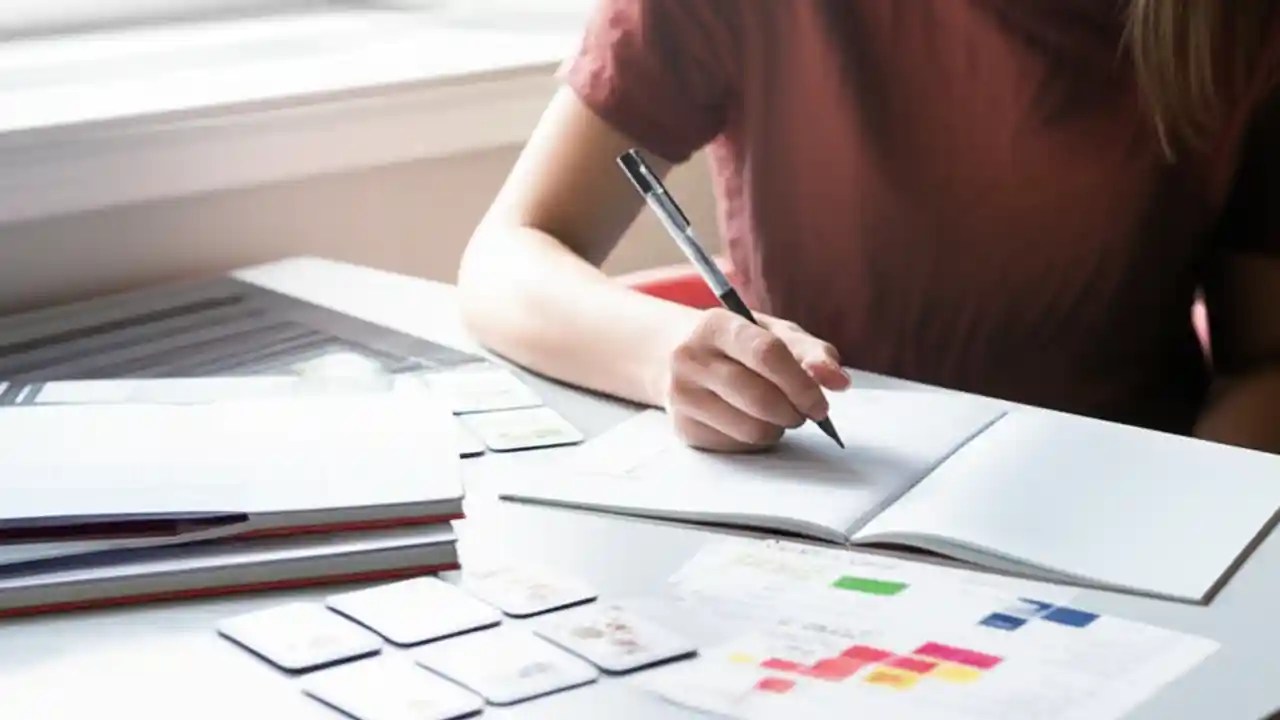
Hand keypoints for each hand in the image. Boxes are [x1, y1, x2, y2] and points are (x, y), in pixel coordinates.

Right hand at [659, 309, 850, 451]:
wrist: (682, 358)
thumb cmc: (742, 345)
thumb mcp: (777, 334)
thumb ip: (813, 354)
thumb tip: (839, 382)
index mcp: (715, 325)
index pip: (766, 354)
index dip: (802, 383)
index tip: (821, 403)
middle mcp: (690, 359)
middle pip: (760, 398)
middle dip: (794, 411)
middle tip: (804, 411)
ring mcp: (682, 396)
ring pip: (751, 429)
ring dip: (778, 428)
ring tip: (777, 413)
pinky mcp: (685, 427)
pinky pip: (739, 446)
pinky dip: (757, 439)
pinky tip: (751, 421)